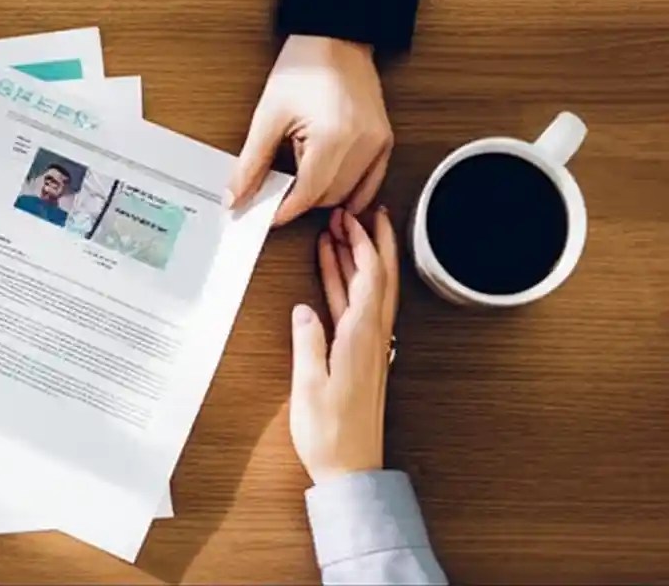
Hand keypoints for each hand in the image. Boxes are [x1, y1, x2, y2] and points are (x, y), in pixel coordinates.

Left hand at [231, 35, 391, 224]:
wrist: (334, 37)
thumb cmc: (304, 66)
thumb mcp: (268, 116)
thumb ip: (252, 163)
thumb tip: (237, 195)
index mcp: (334, 138)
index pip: (308, 194)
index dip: (284, 210)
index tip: (265, 215)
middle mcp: (363, 144)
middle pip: (329, 198)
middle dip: (301, 201)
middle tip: (275, 195)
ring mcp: (378, 143)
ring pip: (349, 194)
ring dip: (322, 196)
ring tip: (298, 181)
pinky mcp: (384, 141)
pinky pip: (369, 182)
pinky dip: (349, 191)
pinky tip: (327, 187)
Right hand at [288, 206, 398, 484]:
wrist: (352, 470)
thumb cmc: (330, 434)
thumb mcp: (310, 387)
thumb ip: (308, 344)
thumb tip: (304, 310)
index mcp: (361, 338)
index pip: (367, 278)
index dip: (362, 244)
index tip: (350, 218)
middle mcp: (372, 338)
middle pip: (378, 278)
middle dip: (370, 241)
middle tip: (357, 211)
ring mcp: (370, 347)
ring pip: (368, 292)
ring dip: (359, 260)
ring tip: (342, 234)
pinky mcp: (362, 357)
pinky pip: (358, 309)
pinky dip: (348, 287)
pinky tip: (334, 278)